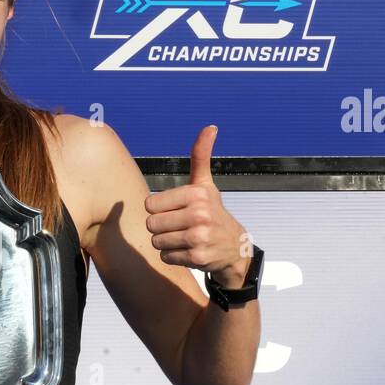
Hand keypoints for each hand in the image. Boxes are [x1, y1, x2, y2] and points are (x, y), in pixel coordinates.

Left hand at [145, 125, 252, 287]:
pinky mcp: (198, 257)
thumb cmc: (213, 212)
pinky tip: (189, 250)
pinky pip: (165, 257)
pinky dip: (173, 256)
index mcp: (197, 194)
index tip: (176, 210)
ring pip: (156, 242)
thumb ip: (200, 156)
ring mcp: (199, 237)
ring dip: (166, 243)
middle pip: (151, 224)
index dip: (159, 209)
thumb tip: (210, 127)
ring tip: (184, 238)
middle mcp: (199, 214)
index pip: (149, 204)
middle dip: (161, 228)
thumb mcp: (205, 184)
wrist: (234, 247)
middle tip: (180, 227)